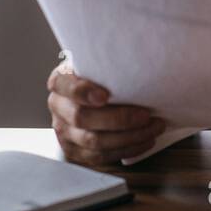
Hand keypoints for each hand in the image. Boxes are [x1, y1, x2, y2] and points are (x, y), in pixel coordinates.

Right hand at [47, 63, 165, 166]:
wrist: (90, 94)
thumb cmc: (100, 76)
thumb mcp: (98, 63)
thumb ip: (109, 62)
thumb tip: (142, 54)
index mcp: (60, 80)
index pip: (64, 85)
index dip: (83, 92)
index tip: (105, 96)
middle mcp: (58, 106)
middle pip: (82, 118)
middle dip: (119, 119)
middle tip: (146, 115)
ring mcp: (64, 131)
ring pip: (93, 141)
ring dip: (128, 137)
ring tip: (153, 128)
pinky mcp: (74, 150)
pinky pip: (100, 157)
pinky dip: (126, 150)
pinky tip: (145, 141)